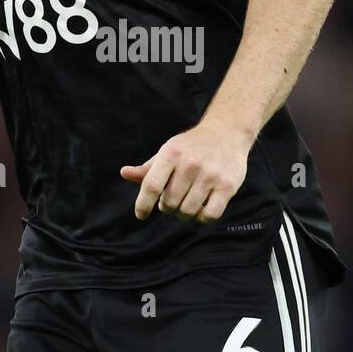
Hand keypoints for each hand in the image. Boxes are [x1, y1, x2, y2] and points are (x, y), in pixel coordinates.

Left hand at [121, 120, 250, 224]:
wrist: (226, 133)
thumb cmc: (190, 147)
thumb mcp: (168, 152)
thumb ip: (147, 169)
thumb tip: (124, 173)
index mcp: (171, 153)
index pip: (151, 186)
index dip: (143, 204)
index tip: (141, 215)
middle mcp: (190, 163)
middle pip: (169, 202)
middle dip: (167, 206)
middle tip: (172, 199)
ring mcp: (210, 175)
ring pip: (188, 211)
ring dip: (183, 214)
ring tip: (185, 203)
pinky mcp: (228, 185)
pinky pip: (209, 215)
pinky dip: (202, 218)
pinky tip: (201, 209)